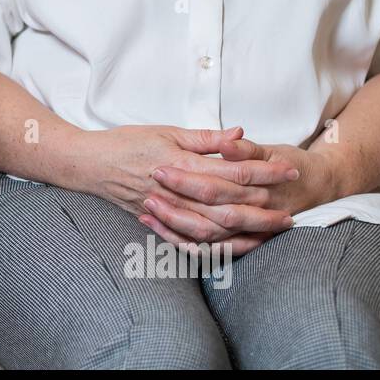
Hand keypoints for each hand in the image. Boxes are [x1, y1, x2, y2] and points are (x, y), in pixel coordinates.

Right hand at [82, 126, 297, 253]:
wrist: (89, 164)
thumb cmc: (127, 142)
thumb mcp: (167, 131)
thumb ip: (205, 138)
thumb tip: (240, 135)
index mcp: (181, 164)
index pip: (232, 171)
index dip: (264, 171)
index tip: (288, 169)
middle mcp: (176, 192)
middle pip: (228, 206)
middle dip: (263, 209)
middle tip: (290, 211)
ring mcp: (167, 211)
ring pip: (213, 229)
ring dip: (245, 233)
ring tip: (270, 232)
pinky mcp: (159, 223)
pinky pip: (191, 243)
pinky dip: (214, 248)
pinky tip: (234, 248)